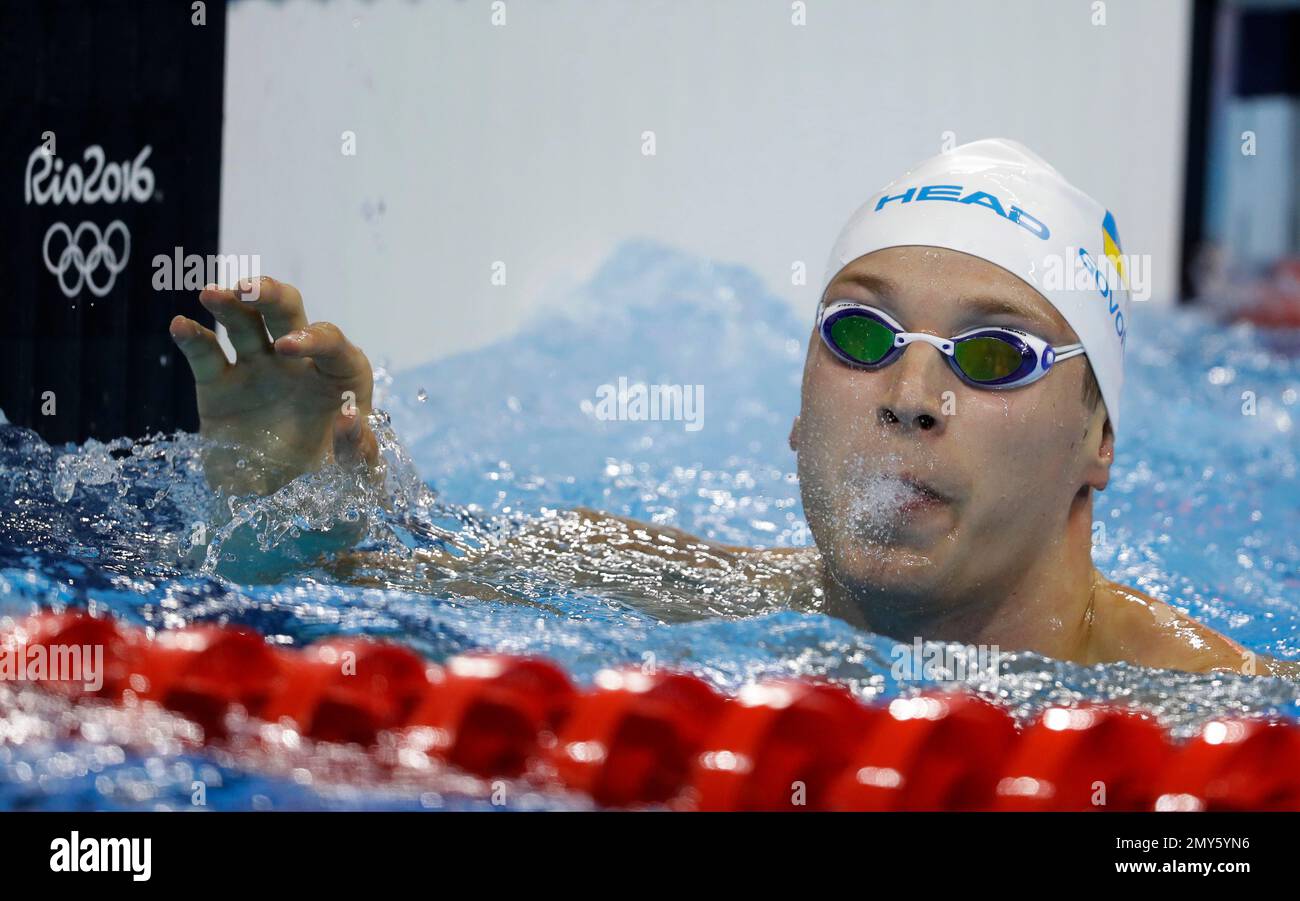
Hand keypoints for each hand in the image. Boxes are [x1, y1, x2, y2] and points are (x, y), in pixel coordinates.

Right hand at [169, 276, 378, 494]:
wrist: (283, 512)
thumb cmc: (333, 489)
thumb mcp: (357, 480)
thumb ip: (358, 452)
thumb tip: (349, 417)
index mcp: (341, 379)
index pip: (333, 345)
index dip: (314, 339)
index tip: (288, 347)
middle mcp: (300, 365)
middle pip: (288, 314)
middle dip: (271, 296)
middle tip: (249, 290)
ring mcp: (259, 370)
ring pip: (244, 324)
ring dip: (229, 305)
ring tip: (211, 294)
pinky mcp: (221, 386)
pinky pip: (206, 356)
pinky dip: (193, 339)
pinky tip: (180, 326)